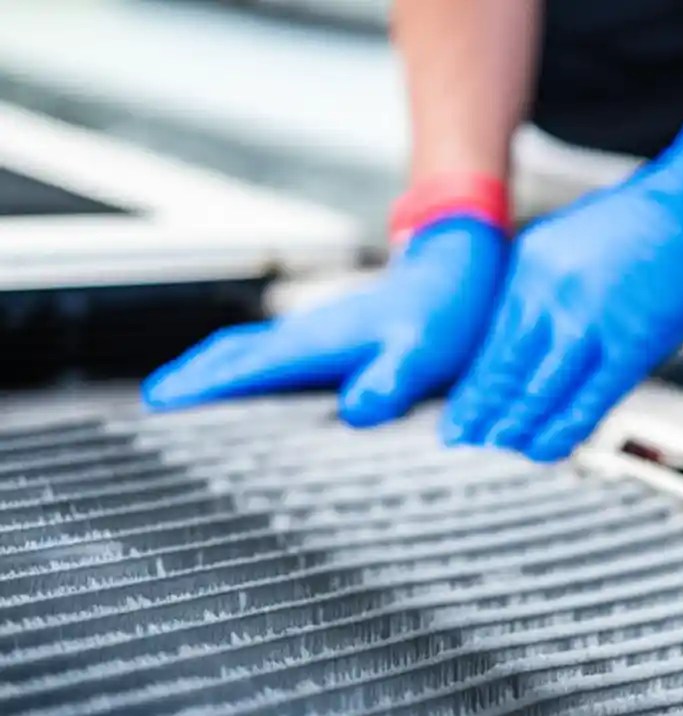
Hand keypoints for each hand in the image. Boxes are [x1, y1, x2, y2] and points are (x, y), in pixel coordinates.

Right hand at [142, 217, 505, 425]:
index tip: (158, 409)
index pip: (243, 368)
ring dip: (211, 372)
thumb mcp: (424, 354)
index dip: (200, 389)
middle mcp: (305, 334)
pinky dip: (243, 367)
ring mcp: (315, 330)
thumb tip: (357, 412)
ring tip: (183, 399)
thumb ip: (391, 382)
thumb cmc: (445, 312)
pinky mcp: (330, 335)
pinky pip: (270, 351)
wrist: (459, 266)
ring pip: (246, 350)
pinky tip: (251, 386)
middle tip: (154, 408)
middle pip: (230, 354)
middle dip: (190, 379)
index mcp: (315, 343)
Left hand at [440, 120, 682, 460]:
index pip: (489, 340)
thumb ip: (537, 284)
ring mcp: (591, 322)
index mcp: (532, 266)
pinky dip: (564, 429)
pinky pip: (589, 400)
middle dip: (482, 411)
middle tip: (462, 439)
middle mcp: (553, 295)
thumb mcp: (563, 239)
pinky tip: (547, 447)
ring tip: (501, 448)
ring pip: (541, 390)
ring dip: (518, 426)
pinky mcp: (631, 346)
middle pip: (506, 369)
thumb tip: (515, 329)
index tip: (459, 410)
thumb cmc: (636, 221)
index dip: (471, 384)